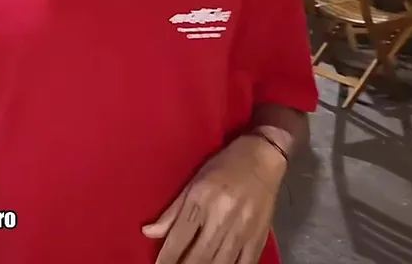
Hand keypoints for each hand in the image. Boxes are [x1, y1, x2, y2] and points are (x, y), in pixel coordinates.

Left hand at [143, 135, 285, 263]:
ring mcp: (242, 230)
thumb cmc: (224, 166)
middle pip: (199, 255)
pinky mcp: (258, 238)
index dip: (166, 258)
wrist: (263, 157)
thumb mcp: (193, 182)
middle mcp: (221, 217)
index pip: (179, 238)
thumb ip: (172, 211)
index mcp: (202, 200)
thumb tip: (148, 232)